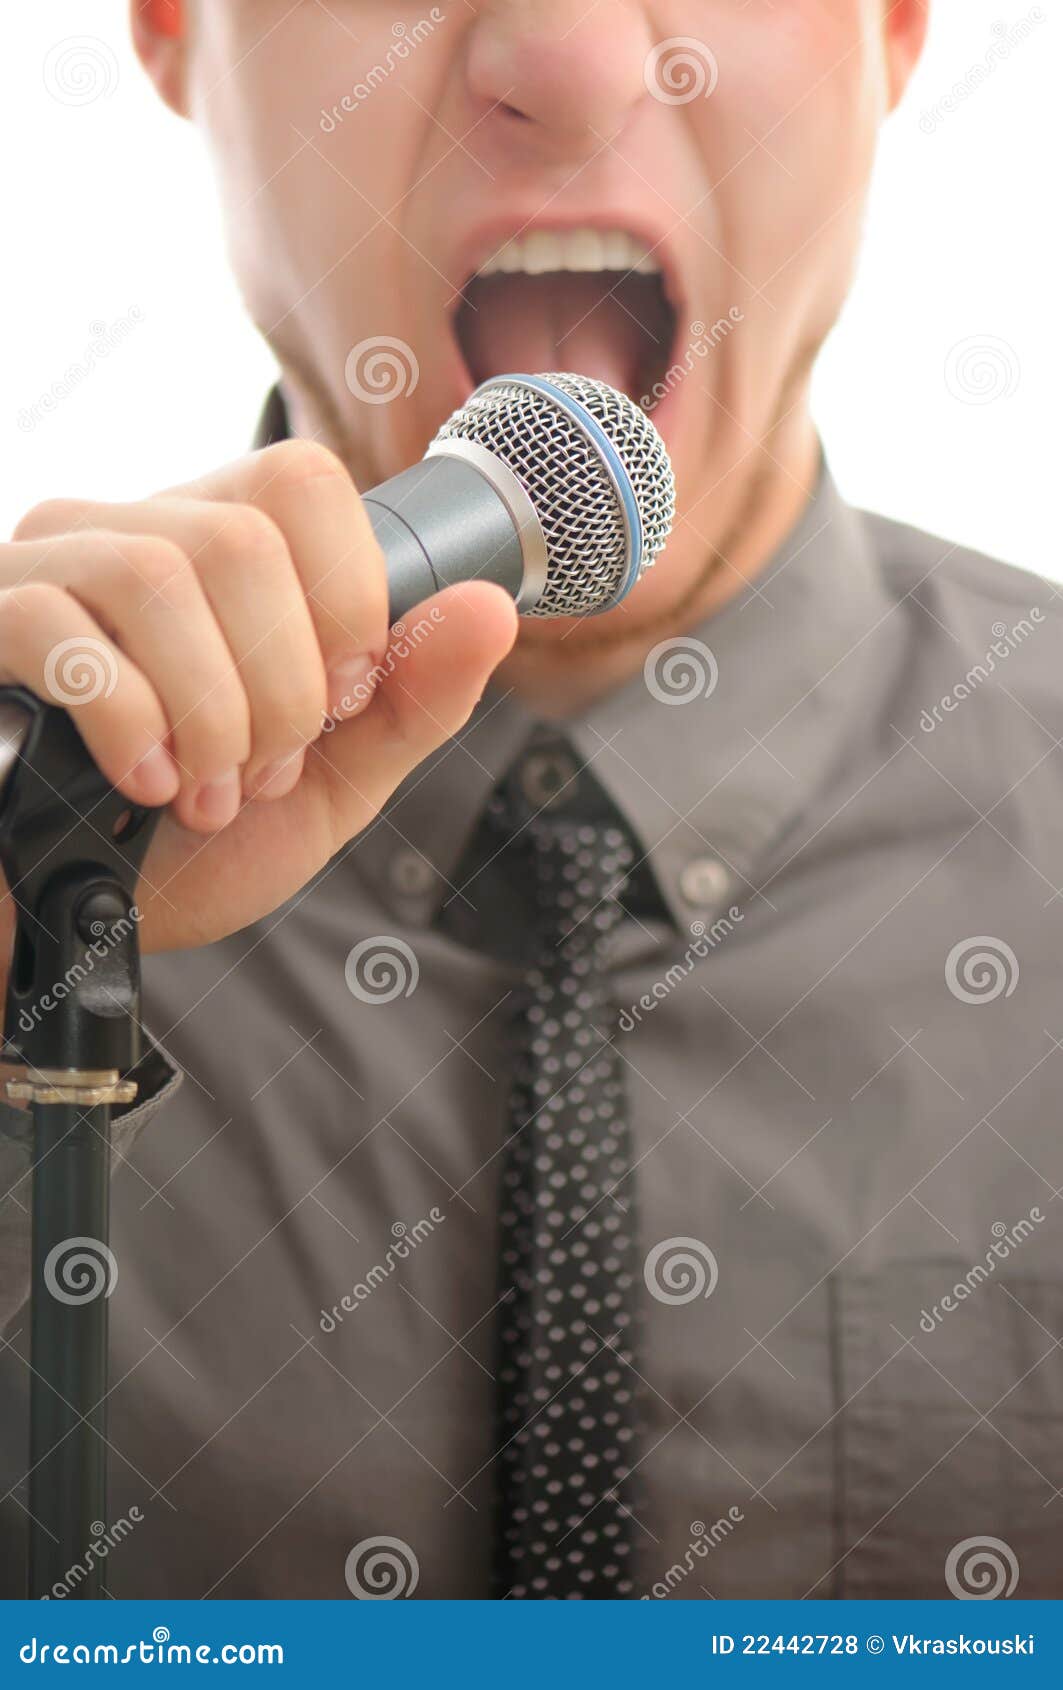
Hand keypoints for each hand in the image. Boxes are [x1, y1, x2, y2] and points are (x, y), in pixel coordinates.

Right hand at [0, 439, 517, 954]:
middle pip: (242, 537)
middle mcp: (133, 531)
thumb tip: (494, 606)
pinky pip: (62, 628)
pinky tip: (140, 783)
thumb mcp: (333, 780)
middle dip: (283, 685)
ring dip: (210, 714)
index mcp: (224, 549)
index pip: (303, 480)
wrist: (88, 922)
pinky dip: (128, 722)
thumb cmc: (197, 844)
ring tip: (205, 794)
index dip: (348, 597)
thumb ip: (414, 699)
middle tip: (265, 773)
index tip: (345, 700)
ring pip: (157, 575)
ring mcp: (49, 570)